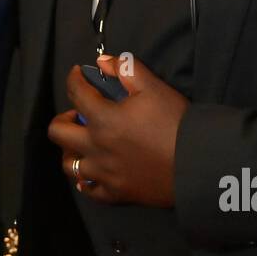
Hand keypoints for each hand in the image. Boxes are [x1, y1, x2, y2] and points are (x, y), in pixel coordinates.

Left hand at [47, 54, 189, 206]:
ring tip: (84, 142)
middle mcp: (96, 147)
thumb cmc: (176, 124)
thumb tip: (103, 63)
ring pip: (68, 164)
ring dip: (71, 150)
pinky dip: (86, 180)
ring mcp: (104, 173)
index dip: (74, 79)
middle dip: (64, 118)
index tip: (78, 75)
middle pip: (58, 132)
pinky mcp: (116, 193)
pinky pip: (88, 190)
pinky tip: (93, 171)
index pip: (76, 93)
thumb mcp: (154, 87)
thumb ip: (126, 70)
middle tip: (79, 113)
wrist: (198, 164)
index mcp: (103, 119)